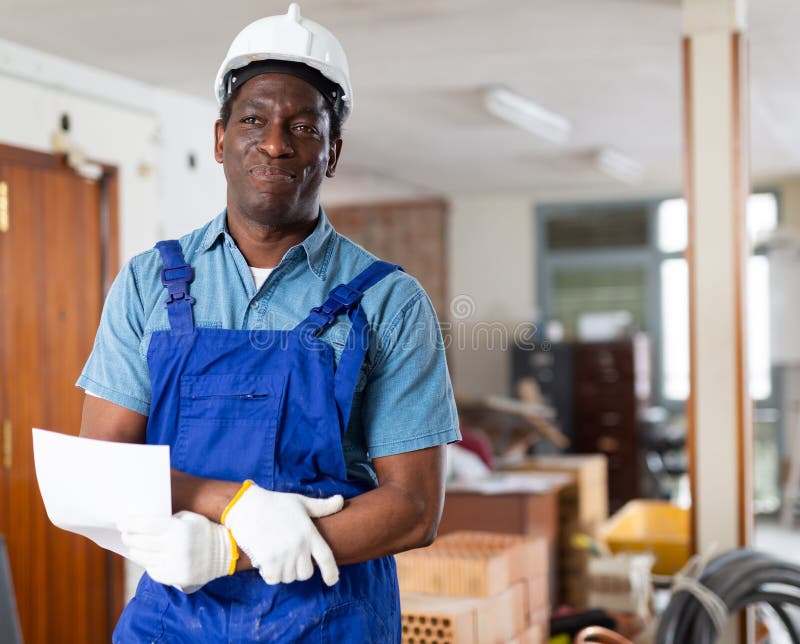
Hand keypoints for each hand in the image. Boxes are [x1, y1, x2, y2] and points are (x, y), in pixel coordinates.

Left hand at [120, 511, 234, 592]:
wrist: (226, 552)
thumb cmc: (203, 530)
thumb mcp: (189, 517)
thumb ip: (167, 518)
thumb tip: (141, 520)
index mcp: (178, 529)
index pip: (146, 525)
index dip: (130, 523)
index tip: (120, 521)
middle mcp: (175, 547)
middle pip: (140, 542)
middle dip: (129, 537)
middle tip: (125, 533)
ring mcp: (175, 564)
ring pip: (143, 557)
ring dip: (135, 550)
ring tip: (134, 545)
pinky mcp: (175, 578)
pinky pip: (152, 570)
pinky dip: (149, 562)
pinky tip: (150, 557)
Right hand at [222, 483, 342, 585]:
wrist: (247, 506)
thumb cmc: (275, 503)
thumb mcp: (301, 502)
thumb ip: (322, 506)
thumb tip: (341, 501)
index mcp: (309, 532)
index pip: (326, 557)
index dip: (331, 571)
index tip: (332, 581)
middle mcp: (299, 545)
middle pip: (306, 573)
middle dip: (298, 569)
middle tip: (289, 557)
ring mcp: (283, 554)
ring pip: (289, 577)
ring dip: (283, 572)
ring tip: (276, 555)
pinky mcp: (268, 560)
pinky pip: (273, 579)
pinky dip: (270, 574)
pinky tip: (265, 561)